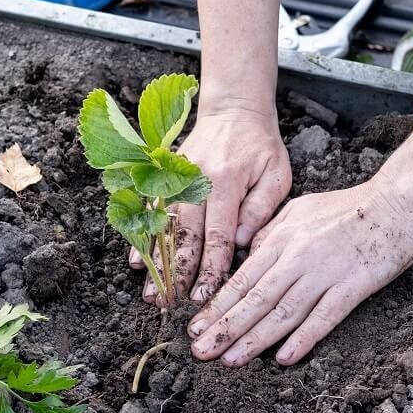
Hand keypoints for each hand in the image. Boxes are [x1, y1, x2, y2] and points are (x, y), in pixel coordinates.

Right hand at [132, 106, 290, 304]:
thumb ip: (261, 208)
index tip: (205, 295)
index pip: (218, 234)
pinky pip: (152, 209)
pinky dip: (143, 235)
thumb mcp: (276, 174)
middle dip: (179, 272)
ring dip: (157, 261)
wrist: (233, 109)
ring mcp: (175, 177)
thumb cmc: (260, 146)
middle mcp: (196, 180)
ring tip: (151, 293)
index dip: (211, 267)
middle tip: (171, 303)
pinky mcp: (164, 176)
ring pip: (165, 225)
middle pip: (185, 234)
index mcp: (227, 181)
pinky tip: (137, 261)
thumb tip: (241, 243)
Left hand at [186, 180, 412, 365]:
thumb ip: (271, 232)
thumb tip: (248, 253)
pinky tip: (284, 358)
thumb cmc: (348, 207)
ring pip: (283, 311)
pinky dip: (303, 338)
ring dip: (255, 339)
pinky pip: (324, 316)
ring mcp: (325, 272)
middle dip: (225, 328)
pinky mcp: (354, 285)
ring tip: (231, 360)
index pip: (242, 278)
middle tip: (200, 351)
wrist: (397, 202)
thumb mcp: (299, 209)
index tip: (194, 327)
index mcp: (282, 238)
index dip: (217, 305)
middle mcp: (298, 256)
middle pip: (255, 298)